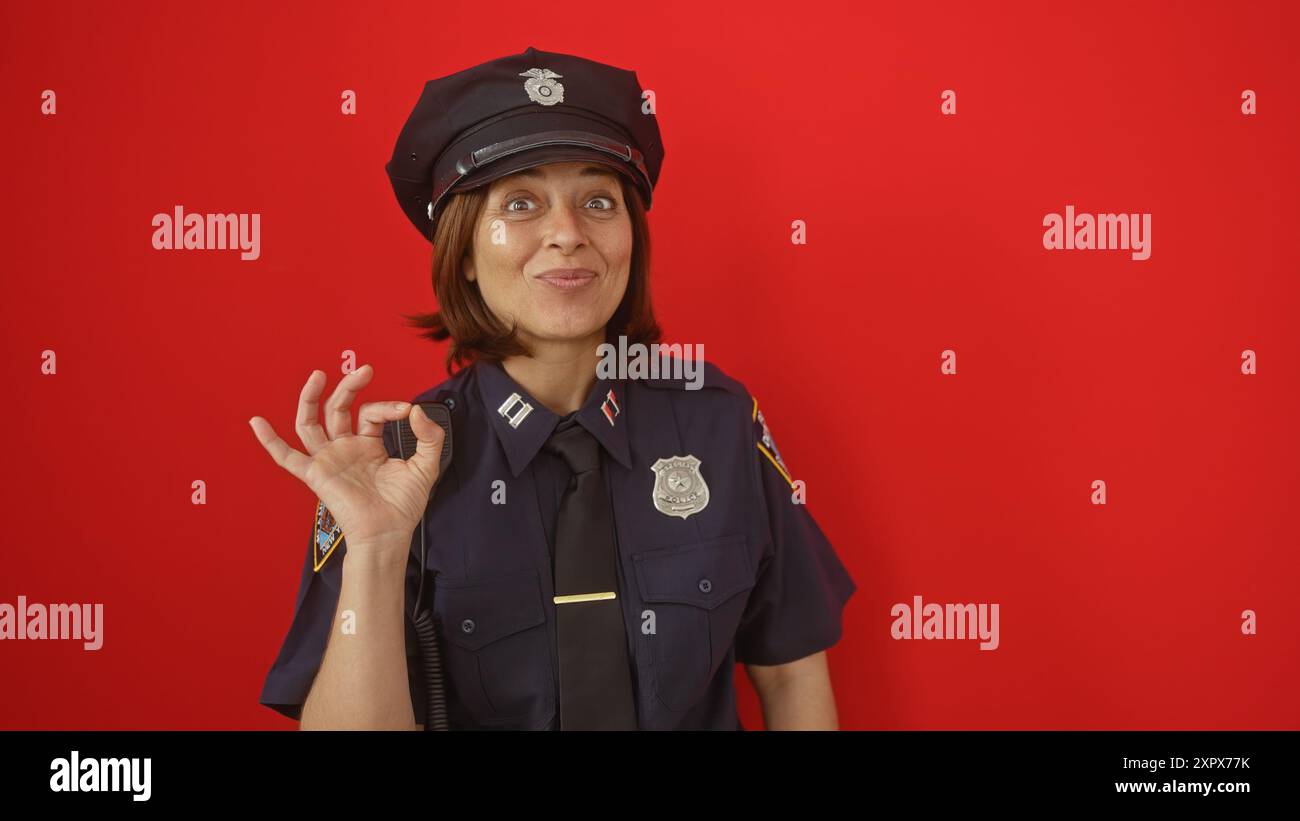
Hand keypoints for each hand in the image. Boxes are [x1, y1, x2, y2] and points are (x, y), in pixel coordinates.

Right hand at [248, 363, 444, 554]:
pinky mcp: (315, 475)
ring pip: (310, 423)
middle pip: (337, 409)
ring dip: (310, 398)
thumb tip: (416, 410)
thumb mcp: (425, 466)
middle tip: (365, 370)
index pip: (371, 413)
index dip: (388, 406)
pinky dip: (270, 441)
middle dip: (349, 387)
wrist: (389, 533)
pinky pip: (287, 458)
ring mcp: (328, 459)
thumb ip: (429, 437)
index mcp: (368, 444)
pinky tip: (257, 422)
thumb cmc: (404, 505)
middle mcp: (345, 448)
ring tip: (319, 375)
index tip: (406, 410)